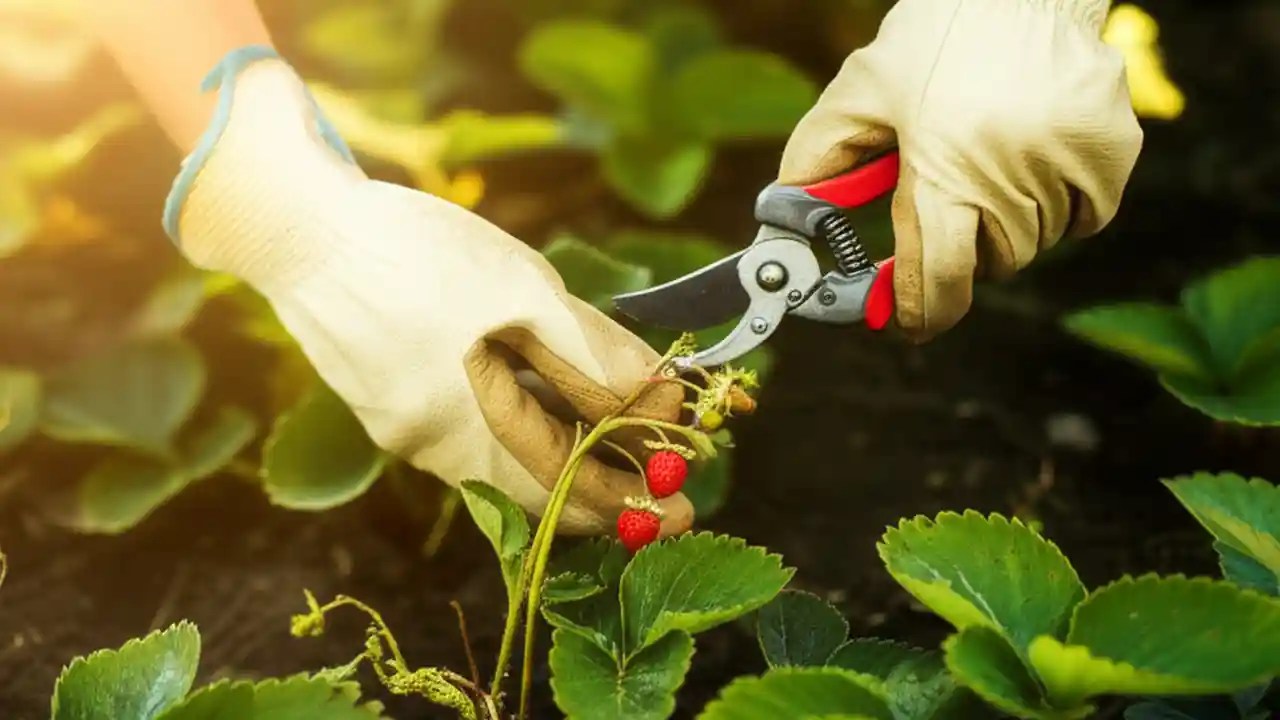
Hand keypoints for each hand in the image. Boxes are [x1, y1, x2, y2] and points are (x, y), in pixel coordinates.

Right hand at [167, 52, 691, 535]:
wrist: (299, 230)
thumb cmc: (413, 250)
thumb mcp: (518, 289)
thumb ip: (590, 352)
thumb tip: (659, 396)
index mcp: (465, 425)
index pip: (564, 486)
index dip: (628, 497)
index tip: (682, 503)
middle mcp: (431, 448)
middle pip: (534, 494)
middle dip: (607, 498)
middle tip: (672, 506)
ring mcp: (404, 432)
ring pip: (503, 469)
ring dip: (567, 469)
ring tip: (624, 463)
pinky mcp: (388, 409)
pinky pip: (471, 440)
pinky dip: (522, 439)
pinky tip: (551, 417)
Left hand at [779, 0, 1142, 340]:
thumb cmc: (938, 37)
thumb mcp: (862, 91)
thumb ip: (818, 158)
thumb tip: (787, 218)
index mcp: (943, 170)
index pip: (938, 279)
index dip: (919, 311)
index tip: (905, 319)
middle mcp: (1011, 179)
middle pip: (989, 265)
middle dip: (962, 249)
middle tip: (948, 202)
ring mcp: (1068, 169)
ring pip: (1035, 244)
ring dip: (1007, 224)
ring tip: (990, 159)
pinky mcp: (1113, 155)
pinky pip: (1084, 219)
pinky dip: (1060, 206)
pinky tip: (1033, 155)